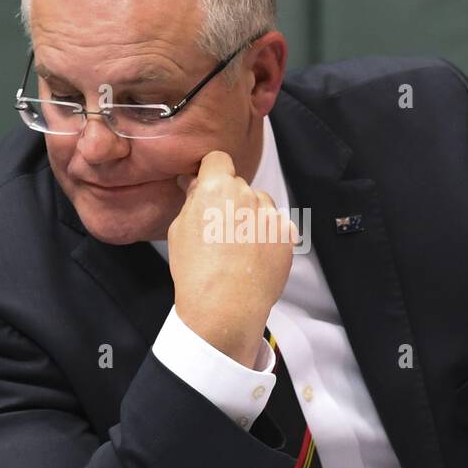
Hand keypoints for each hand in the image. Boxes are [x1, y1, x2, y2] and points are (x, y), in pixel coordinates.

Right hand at [167, 150, 297, 366]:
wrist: (225, 307)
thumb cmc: (196, 271)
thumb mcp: (179, 230)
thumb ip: (192, 200)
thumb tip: (194, 182)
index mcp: (218, 188)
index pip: (218, 160)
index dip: (212, 172)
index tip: (209, 187)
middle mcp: (248, 195)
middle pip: (240, 185)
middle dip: (231, 200)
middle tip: (219, 230)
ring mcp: (271, 215)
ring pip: (261, 205)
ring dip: (252, 216)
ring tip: (238, 248)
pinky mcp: (287, 235)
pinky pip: (276, 226)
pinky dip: (267, 236)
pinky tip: (253, 258)